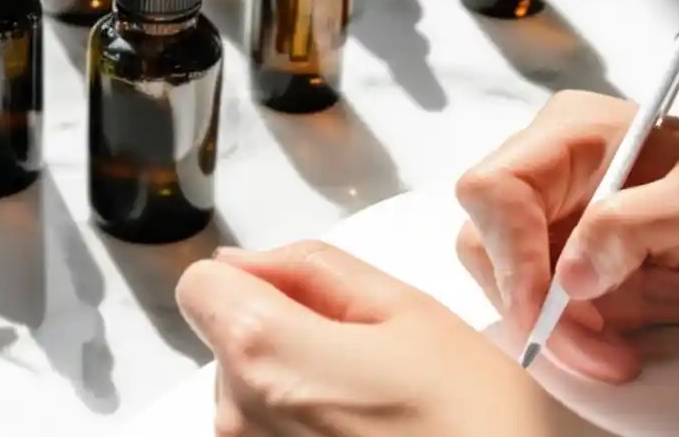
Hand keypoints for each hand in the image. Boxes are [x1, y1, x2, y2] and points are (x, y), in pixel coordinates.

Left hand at [175, 241, 589, 436]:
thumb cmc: (478, 423)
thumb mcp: (408, 311)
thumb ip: (310, 267)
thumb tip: (244, 259)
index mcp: (262, 350)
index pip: (200, 283)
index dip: (252, 279)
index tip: (303, 298)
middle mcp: (237, 415)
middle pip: (228, 339)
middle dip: (283, 331)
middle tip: (370, 359)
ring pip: (249, 391)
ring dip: (297, 386)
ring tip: (378, 407)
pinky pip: (269, 432)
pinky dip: (306, 427)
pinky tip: (370, 436)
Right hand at [456, 90, 678, 383]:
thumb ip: (633, 228)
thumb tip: (568, 280)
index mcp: (566, 134)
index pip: (493, 190)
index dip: (508, 254)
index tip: (542, 314)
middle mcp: (540, 172)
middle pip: (486, 243)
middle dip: (533, 307)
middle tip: (597, 355)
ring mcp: (544, 216)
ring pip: (505, 282)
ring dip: (559, 328)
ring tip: (618, 354)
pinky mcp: (556, 256)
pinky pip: (538, 303)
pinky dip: (574, 333)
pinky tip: (614, 344)